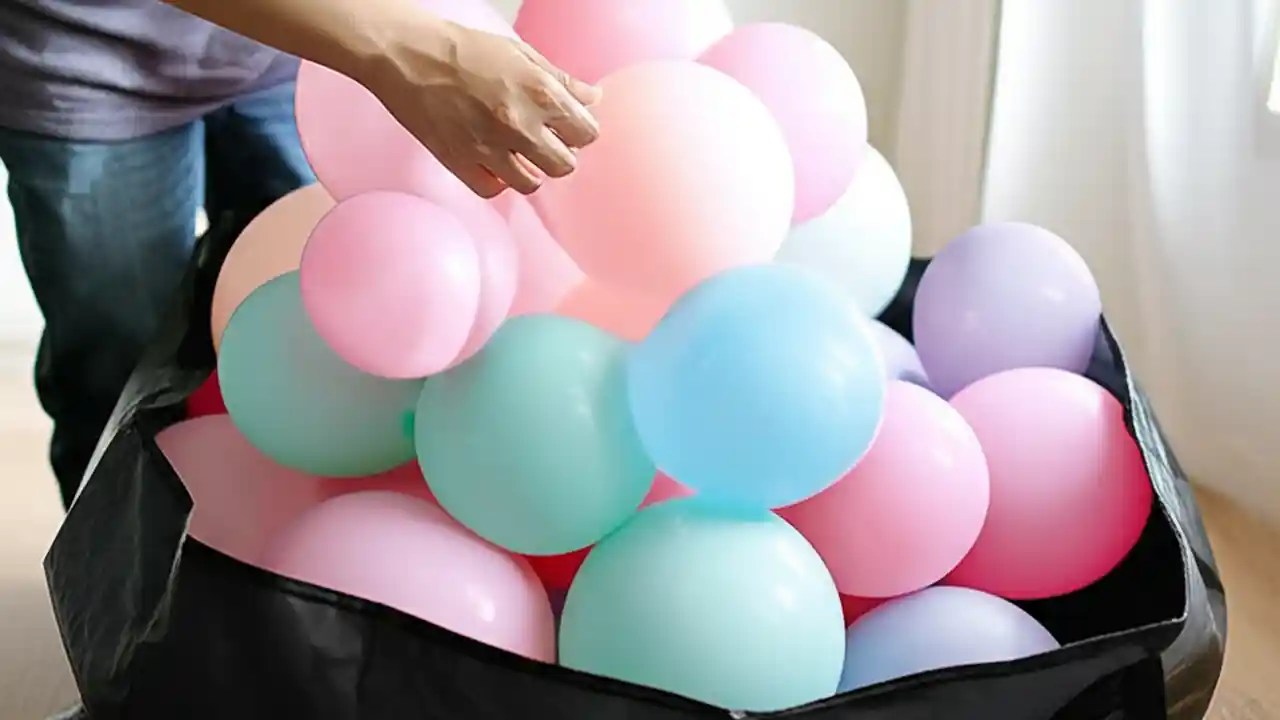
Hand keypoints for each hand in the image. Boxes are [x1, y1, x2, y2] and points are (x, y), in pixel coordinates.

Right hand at [363, 18, 601, 197]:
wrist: (408, 55)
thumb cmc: (462, 48)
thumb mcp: (521, 54)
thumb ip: (561, 80)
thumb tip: (592, 99)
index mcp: (539, 93)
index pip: (586, 133)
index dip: (579, 131)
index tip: (567, 128)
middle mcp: (519, 124)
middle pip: (564, 166)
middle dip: (558, 155)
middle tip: (543, 142)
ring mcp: (489, 147)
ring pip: (532, 184)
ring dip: (529, 171)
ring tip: (517, 154)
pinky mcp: (460, 162)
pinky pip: (493, 190)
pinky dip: (496, 181)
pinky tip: (492, 163)